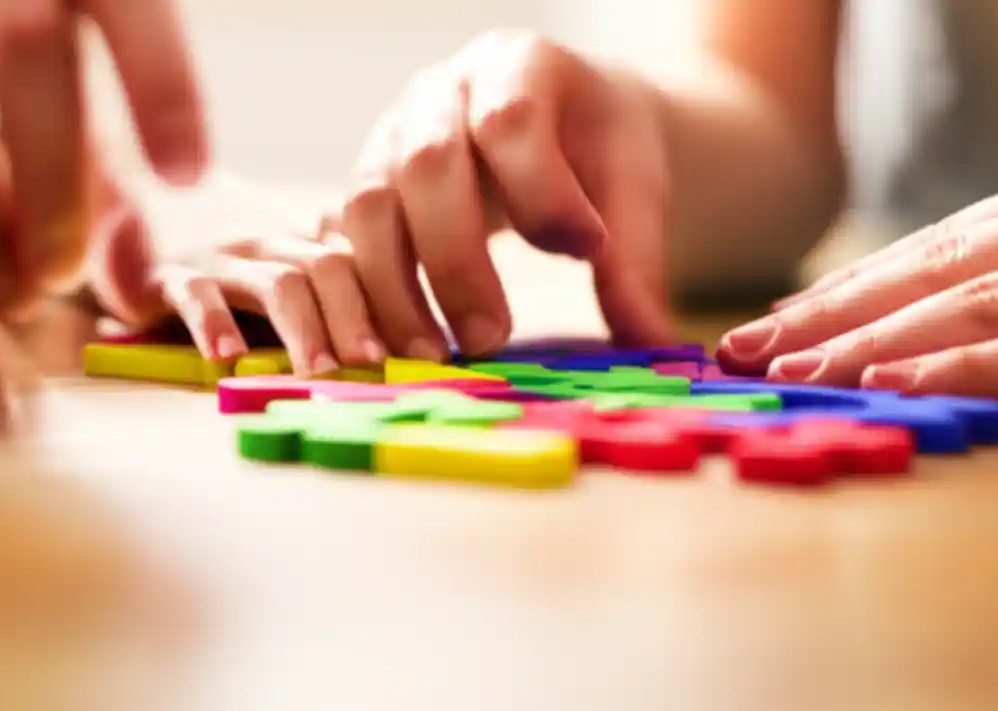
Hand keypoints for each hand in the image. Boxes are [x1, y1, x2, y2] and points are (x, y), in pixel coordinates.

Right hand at [0, 0, 205, 313]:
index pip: (133, 3)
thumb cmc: (46, 15)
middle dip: (52, 181)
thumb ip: (116, 143)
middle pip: (29, 51)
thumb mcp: (88, 49)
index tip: (189, 177)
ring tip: (7, 294)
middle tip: (64, 278)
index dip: (162, 85)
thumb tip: (137, 281)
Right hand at [314, 29, 675, 361]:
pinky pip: (344, 240)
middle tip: (492, 338)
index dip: (544, 193)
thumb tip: (654, 346)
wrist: (559, 120)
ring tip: (438, 355)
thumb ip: (636, 261)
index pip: (512, 121)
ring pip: (370, 205)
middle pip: (428, 165)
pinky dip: (365, 298)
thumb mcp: (631, 187)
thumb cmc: (596, 149)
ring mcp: (393, 135)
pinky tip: (395, 348)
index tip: (588, 254)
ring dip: (396, 289)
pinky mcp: (369, 184)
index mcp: (518, 67)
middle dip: (456, 260)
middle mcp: (442, 93)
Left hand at [717, 149, 997, 405]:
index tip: (775, 322)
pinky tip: (903, 389)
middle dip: (834, 311)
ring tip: (795, 373)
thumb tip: (966, 303)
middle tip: (746, 350)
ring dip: (878, 341)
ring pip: (983, 303)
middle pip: (939, 267)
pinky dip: (974, 369)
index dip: (850, 285)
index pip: (942, 243)